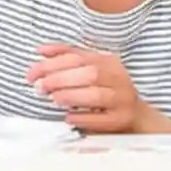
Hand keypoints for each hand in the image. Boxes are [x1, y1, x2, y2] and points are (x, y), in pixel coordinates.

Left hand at [27, 44, 143, 132]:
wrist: (135, 114)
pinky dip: (82, 117)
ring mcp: (121, 99)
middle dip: (60, 79)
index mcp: (108, 62)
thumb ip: (68, 57)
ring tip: (54, 99)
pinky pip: (101, 119)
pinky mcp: (121, 119)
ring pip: (96, 95)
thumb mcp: (92, 68)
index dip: (53, 63)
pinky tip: (68, 116)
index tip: (34, 72)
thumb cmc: (107, 89)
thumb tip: (42, 50)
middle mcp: (117, 78)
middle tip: (41, 86)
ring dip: (71, 96)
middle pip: (89, 74)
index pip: (79, 58)